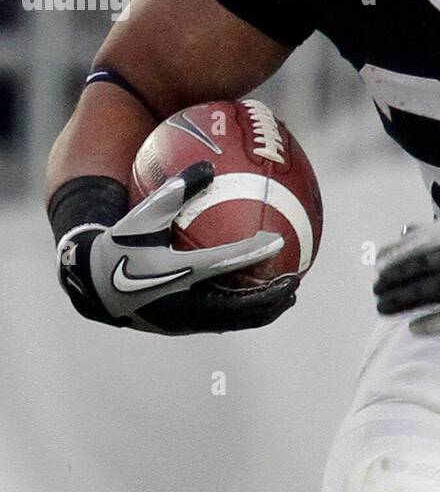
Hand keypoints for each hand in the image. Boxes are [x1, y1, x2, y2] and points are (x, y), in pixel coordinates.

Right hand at [57, 161, 288, 333]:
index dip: (253, 253)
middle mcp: (185, 302)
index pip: (224, 262)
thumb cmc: (122, 243)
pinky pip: (222, 321)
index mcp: (178, 271)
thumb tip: (207, 164)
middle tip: (295, 282)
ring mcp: (185, 320)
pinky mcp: (183, 327)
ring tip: (287, 297)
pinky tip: (258, 299)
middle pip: (239, 306)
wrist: (93, 285)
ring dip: (262, 310)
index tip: (279, 241)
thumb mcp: (145, 214)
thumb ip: (178, 189)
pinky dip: (244, 312)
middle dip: (270, 297)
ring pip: (233, 320)